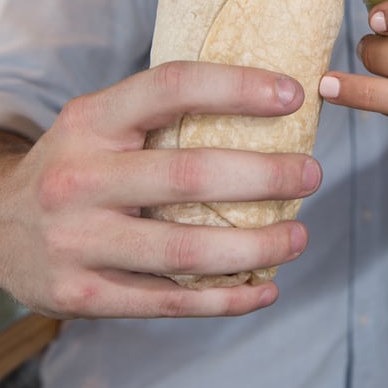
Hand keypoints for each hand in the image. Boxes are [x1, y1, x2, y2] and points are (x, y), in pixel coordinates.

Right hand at [0, 62, 321, 318]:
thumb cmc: (76, 164)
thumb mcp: (99, 121)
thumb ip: (160, 113)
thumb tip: (265, 99)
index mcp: (92, 120)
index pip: (171, 87)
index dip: (237, 87)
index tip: (293, 94)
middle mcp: (81, 177)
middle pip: (190, 176)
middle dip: (265, 177)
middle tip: (311, 174)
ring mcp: (78, 240)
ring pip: (185, 248)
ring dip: (255, 245)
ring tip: (298, 237)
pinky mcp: (83, 295)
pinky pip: (168, 300)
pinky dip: (224, 298)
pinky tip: (263, 288)